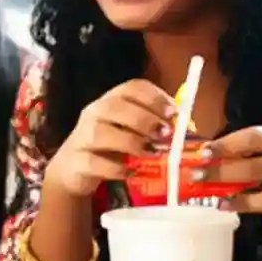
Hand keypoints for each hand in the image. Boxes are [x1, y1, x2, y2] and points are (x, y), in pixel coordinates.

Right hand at [44, 80, 175, 197]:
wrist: (74, 169)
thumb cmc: (109, 147)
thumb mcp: (130, 132)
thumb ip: (154, 127)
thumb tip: (187, 129)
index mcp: (111, 100)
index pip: (131, 87)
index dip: (154, 97)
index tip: (173, 112)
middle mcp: (94, 113)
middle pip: (115, 106)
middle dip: (144, 118)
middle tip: (165, 134)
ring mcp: (81, 137)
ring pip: (100, 132)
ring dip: (130, 141)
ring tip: (150, 152)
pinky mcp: (76, 162)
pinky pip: (93, 162)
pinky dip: (114, 168)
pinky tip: (130, 172)